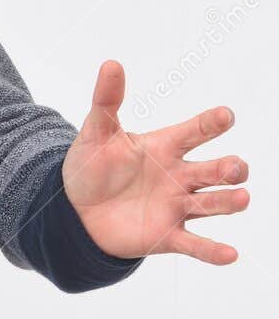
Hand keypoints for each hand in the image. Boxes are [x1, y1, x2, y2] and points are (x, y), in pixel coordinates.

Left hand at [62, 61, 248, 263]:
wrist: (75, 212)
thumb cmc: (92, 168)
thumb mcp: (96, 133)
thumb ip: (106, 101)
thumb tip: (111, 64)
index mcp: (165, 147)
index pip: (195, 131)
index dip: (211, 124)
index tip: (226, 116)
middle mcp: (179, 176)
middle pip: (213, 170)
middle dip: (229, 168)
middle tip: (236, 167)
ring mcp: (176, 206)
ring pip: (211, 204)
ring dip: (228, 202)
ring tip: (242, 198)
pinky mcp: (167, 236)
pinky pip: (194, 244)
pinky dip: (212, 251)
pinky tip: (231, 255)